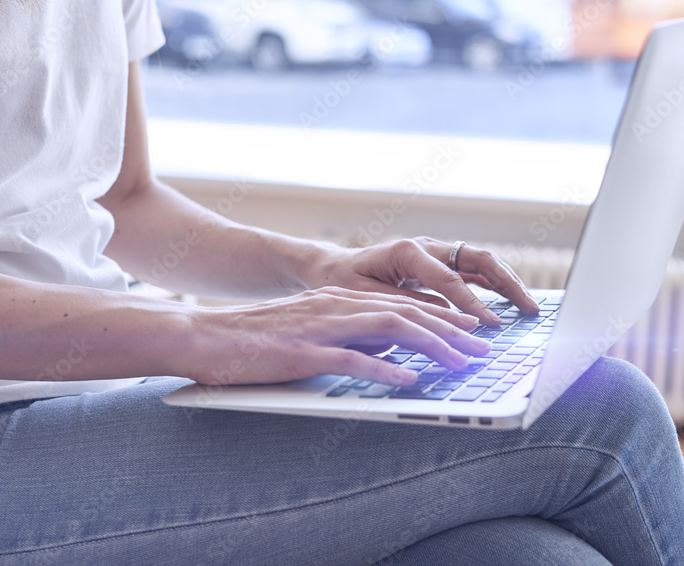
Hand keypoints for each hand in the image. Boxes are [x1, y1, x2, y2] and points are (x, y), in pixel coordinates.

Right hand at [183, 286, 491, 386]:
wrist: (200, 336)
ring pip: (390, 330)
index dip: (440, 317)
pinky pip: (351, 360)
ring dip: (431, 347)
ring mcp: (319, 329)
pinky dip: (383, 372)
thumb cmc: (250, 340)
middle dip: (450, 331)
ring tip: (462, 364)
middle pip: (405, 314)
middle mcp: (334, 307)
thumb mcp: (306, 330)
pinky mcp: (301, 353)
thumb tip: (387, 354)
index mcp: (336, 301)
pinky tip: (409, 383)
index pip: (400, 305)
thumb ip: (345, 337)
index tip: (471, 332)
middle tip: (483, 349)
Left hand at [302, 237, 539, 325]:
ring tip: (528, 307)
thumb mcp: (366, 297)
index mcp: (408, 251)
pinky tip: (508, 304)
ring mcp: (434, 253)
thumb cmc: (343, 282)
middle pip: (479, 259)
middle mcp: (426, 247)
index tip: (491, 324)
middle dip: (508, 284)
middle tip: (530, 309)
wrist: (332, 268)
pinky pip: (472, 272)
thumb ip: (404, 304)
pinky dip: (493, 286)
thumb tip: (442, 317)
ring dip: (507, 283)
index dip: (472, 303)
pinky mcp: (437, 263)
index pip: (449, 279)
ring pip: (481, 263)